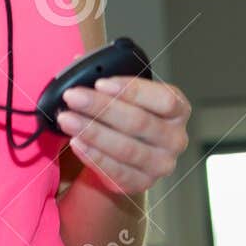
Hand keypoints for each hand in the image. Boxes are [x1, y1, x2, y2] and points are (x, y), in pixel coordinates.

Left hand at [56, 76, 190, 193]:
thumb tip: (80, 61)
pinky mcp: (143, 183)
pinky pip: (116, 171)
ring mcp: (162, 164)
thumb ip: (111, 79)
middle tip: (73, 97)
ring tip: (67, 119)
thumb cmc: (127, 116)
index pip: (163, 99)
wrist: (125, 155)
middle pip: (140, 122)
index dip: (132, 90)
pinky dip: (93, 156)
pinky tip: (76, 142)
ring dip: (93, 132)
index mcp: (179, 109)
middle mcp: (176, 138)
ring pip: (126, 148)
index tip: (100, 82)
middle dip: (102, 107)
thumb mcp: (127, 95)